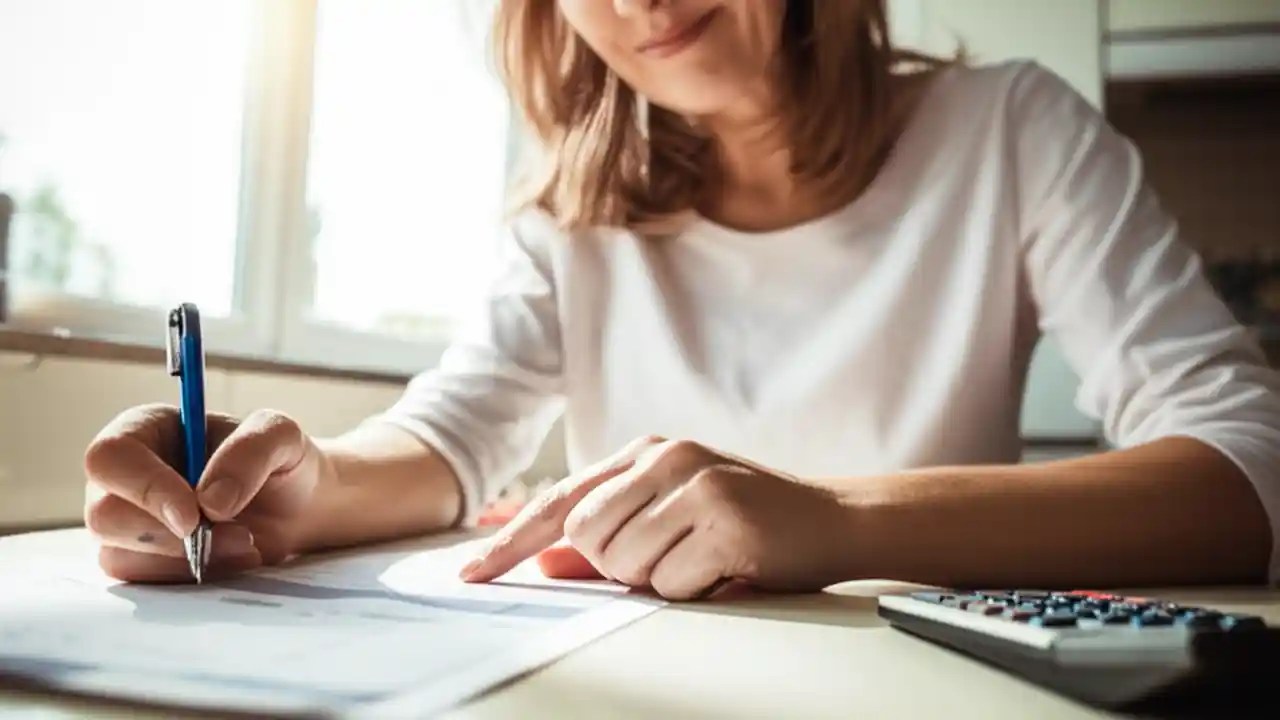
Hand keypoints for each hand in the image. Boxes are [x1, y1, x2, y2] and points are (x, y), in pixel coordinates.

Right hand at [83, 404, 325, 581]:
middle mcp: (125, 477)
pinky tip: (232, 561)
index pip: (111, 458)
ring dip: (187, 560)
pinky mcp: (141, 560)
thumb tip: (210, 501)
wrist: (296, 507)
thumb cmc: (281, 462)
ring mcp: (126, 522)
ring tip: (246, 544)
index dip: (145, 488)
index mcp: (145, 430)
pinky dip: (191, 578)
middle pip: (105, 515)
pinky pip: (144, 582)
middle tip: (239, 533)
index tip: (194, 515)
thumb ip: (251, 451)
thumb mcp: (282, 437)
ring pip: (121, 555)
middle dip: (173, 536)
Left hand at [459, 436, 854, 599]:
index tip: (473, 571)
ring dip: (657, 578)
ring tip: (700, 557)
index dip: (512, 540)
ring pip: (623, 562)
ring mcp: (696, 484)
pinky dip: (691, 589)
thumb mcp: (672, 520)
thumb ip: (610, 537)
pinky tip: (724, 566)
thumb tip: (547, 564)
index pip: (562, 500)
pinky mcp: (724, 519)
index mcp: (645, 453)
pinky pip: (669, 583)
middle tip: (669, 556)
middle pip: (586, 536)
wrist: (832, 519)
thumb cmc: (746, 521)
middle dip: (616, 565)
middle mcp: (665, 458)